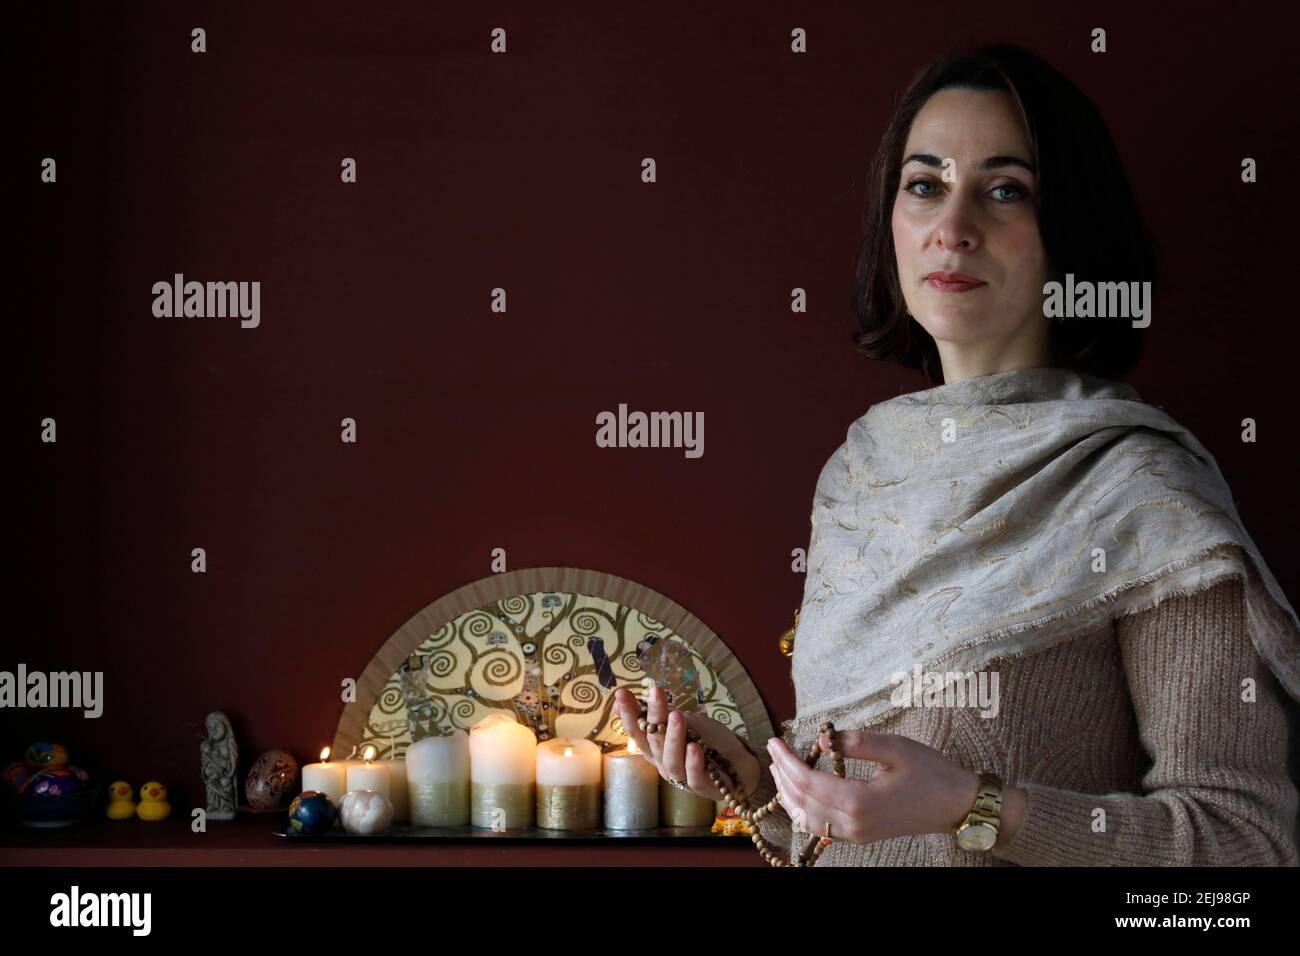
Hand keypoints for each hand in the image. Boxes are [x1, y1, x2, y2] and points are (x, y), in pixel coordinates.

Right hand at [613, 686, 760, 802]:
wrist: (740, 764)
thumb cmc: (708, 742)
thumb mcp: (686, 721)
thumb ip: (661, 713)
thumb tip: (625, 698)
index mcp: (657, 749)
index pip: (638, 731)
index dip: (629, 713)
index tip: (622, 693)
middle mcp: (664, 763)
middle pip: (654, 741)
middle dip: (653, 715)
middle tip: (655, 692)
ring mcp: (682, 777)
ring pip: (671, 759)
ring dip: (673, 737)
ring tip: (677, 716)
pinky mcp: (703, 786)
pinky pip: (694, 776)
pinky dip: (693, 763)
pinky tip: (694, 748)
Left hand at [766, 727, 981, 844]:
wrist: (957, 806)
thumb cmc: (931, 773)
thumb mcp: (896, 748)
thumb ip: (856, 742)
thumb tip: (820, 737)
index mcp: (859, 801)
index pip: (807, 782)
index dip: (786, 760)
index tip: (774, 741)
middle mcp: (853, 823)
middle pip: (802, 801)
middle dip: (782, 774)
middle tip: (772, 750)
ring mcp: (857, 834)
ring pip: (808, 819)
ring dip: (789, 794)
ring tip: (778, 769)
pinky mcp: (862, 835)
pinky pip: (822, 827)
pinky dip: (803, 810)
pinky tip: (799, 794)